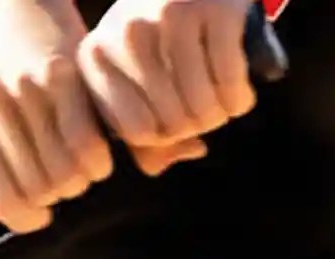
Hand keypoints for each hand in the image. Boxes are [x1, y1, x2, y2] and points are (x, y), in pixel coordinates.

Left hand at [0, 0, 112, 233]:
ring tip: (85, 168)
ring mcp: (26, 92)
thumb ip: (2, 161)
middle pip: (39, 191)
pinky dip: (98, 160)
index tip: (41, 214)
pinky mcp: (62, 75)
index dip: (27, 218)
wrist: (14, 6)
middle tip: (69, 181)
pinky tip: (100, 155)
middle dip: (59, 195)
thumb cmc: (4, 72)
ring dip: (82, 180)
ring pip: (65, 174)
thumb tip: (32, 218)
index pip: (1, 200)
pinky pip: (87, 144)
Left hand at [78, 0, 255, 175]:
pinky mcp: (215, 9)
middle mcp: (126, 35)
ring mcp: (170, 17)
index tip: (171, 131)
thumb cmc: (157, 46)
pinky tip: (238, 96)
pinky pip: (231, 80)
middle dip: (194, 128)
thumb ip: (139, 134)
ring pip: (202, 106)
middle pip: (171, 121)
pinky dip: (239, 99)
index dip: (160, 139)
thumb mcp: (133, 83)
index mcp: (95, 58)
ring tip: (221, 108)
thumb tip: (156, 167)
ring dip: (220, 117)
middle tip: (204, 117)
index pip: (134, 130)